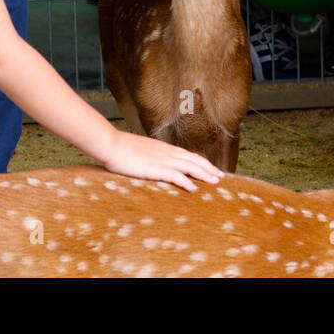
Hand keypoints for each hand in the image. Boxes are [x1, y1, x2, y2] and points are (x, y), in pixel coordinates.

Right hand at [100, 130, 222, 190]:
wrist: (111, 144)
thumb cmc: (123, 149)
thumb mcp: (143, 151)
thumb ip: (153, 157)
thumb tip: (157, 164)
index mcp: (165, 148)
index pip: (190, 155)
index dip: (203, 162)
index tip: (213, 169)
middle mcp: (168, 152)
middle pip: (194, 160)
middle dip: (209, 168)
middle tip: (221, 176)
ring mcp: (162, 160)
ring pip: (189, 166)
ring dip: (204, 174)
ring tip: (215, 182)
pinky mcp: (154, 168)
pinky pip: (174, 175)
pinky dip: (186, 181)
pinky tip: (194, 188)